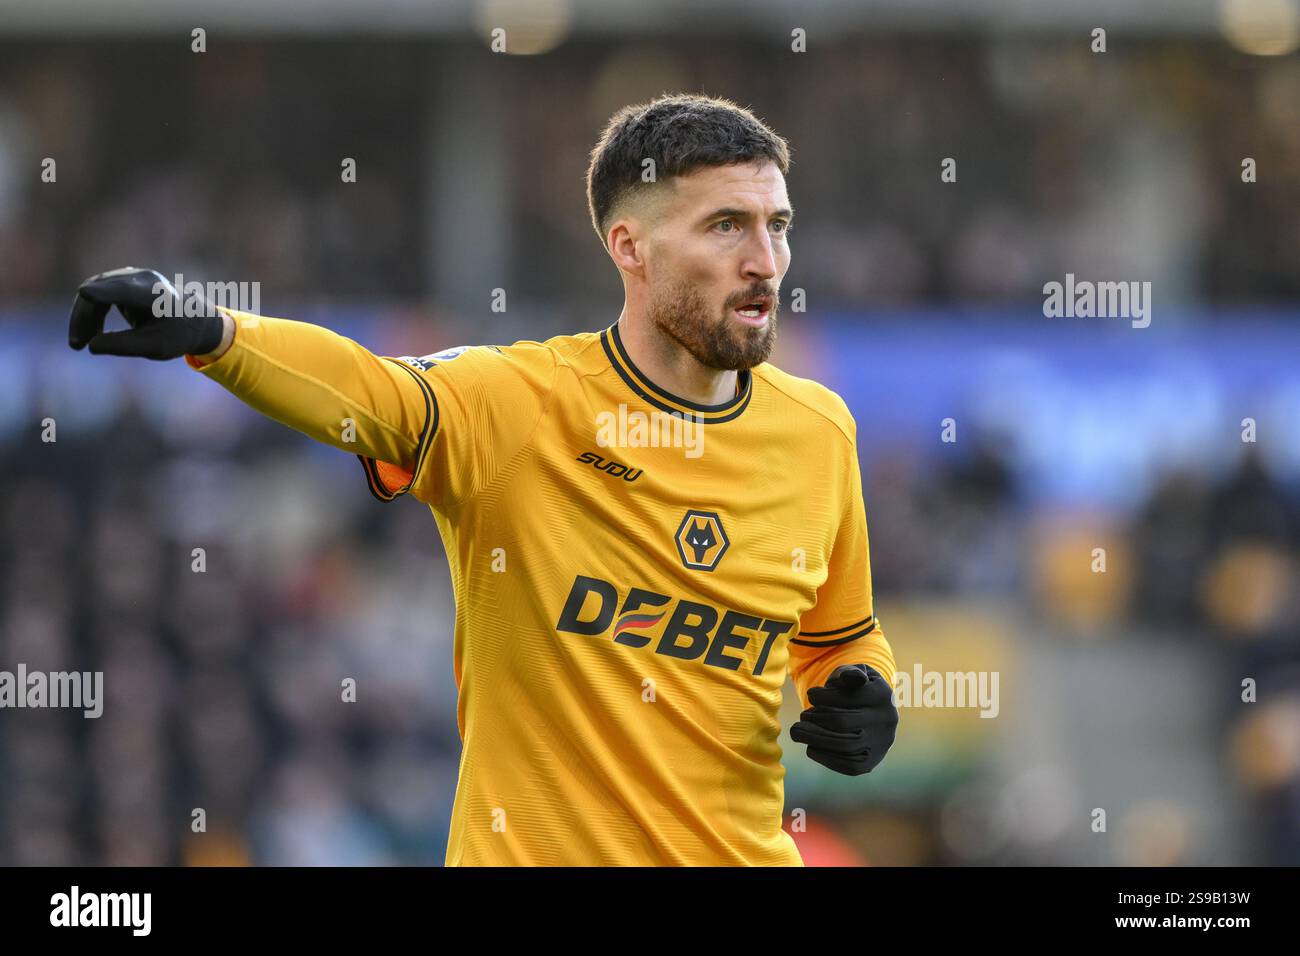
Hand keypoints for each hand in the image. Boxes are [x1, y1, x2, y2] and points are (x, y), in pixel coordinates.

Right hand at [68, 267, 225, 359]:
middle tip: (75, 345)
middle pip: (101, 292)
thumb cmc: (176, 335)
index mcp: (158, 294)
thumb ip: (125, 346)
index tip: (84, 293)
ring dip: (82, 318)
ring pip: (92, 292)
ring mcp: (129, 277)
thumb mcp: (155, 348)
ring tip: (78, 344)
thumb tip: (91, 346)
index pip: (128, 291)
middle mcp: (142, 278)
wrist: (190, 319)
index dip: (106, 293)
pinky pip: (94, 295)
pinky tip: (89, 335)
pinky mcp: (119, 282)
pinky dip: (88, 315)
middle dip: (84, 317)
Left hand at [790, 664, 897, 774]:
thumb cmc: (857, 689)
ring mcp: (881, 744)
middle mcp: (886, 720)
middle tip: (801, 717)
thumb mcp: (855, 673)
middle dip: (814, 719)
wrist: (876, 715)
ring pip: (845, 745)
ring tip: (798, 732)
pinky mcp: (872, 762)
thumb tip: (843, 679)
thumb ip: (847, 673)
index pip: (845, 697)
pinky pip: (849, 766)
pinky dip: (825, 757)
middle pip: (842, 722)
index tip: (811, 694)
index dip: (822, 696)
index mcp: (882, 694)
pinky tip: (811, 748)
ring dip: (814, 738)